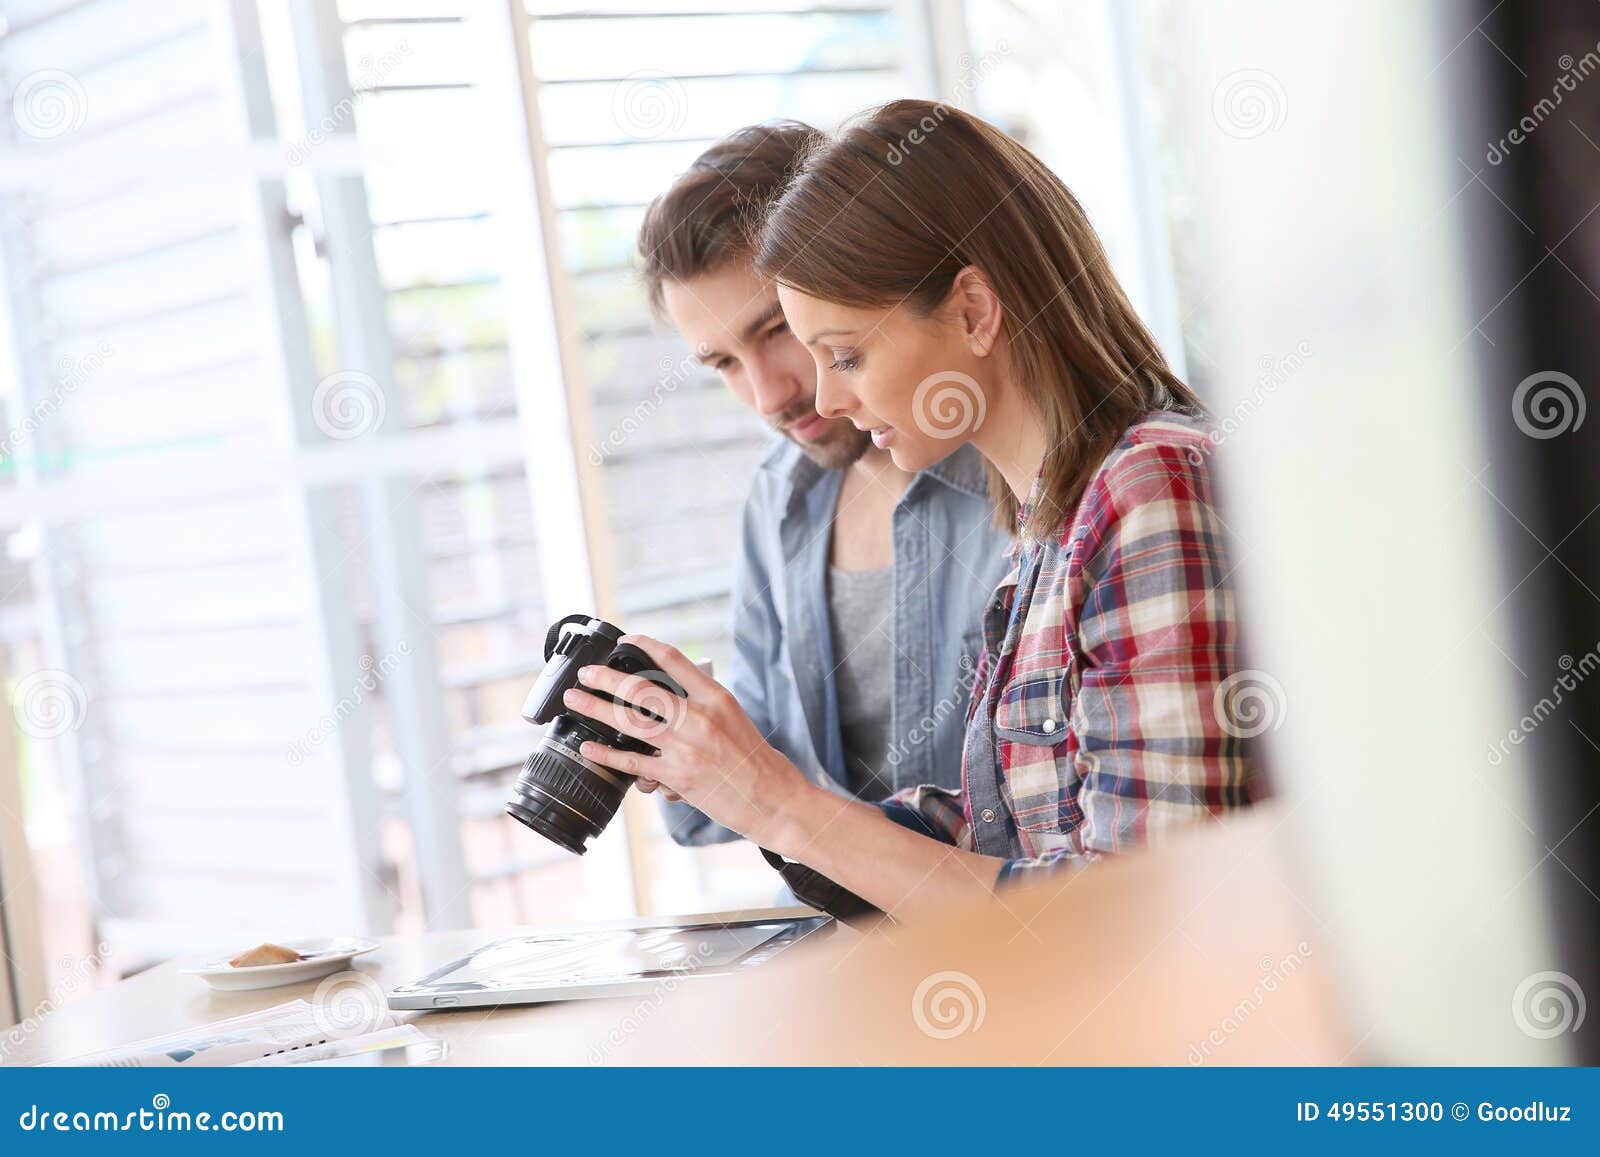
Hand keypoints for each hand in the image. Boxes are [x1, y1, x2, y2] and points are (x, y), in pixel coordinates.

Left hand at [560, 634, 813, 846]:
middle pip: (641, 689)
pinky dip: (606, 753)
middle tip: (586, 674)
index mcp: (716, 697)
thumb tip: (669, 701)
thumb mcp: (734, 719)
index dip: (645, 645)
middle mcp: (698, 717)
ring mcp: (685, 746)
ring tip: (575, 700)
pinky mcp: (676, 776)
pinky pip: (632, 761)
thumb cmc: (756, 761)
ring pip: (629, 721)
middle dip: (606, 678)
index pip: (674, 660)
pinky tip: (589, 747)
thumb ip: (702, 706)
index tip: (627, 639)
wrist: (773, 798)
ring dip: (596, 708)